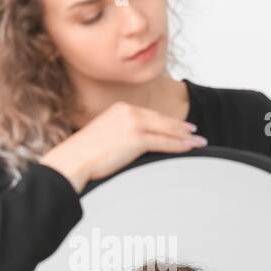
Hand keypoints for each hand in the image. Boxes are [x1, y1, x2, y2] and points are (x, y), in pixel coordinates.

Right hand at [38, 100, 205, 192]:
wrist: (72, 161)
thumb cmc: (81, 156)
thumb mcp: (102, 137)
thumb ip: (119, 136)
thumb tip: (130, 146)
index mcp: (119, 109)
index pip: (149, 115)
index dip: (167, 121)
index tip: (179, 126)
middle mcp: (127, 112)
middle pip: (161, 119)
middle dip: (180, 127)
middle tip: (195, 132)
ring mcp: (132, 123)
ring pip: (166, 130)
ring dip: (184, 136)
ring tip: (198, 141)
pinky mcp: (136, 138)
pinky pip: (163, 141)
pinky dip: (178, 145)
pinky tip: (188, 147)